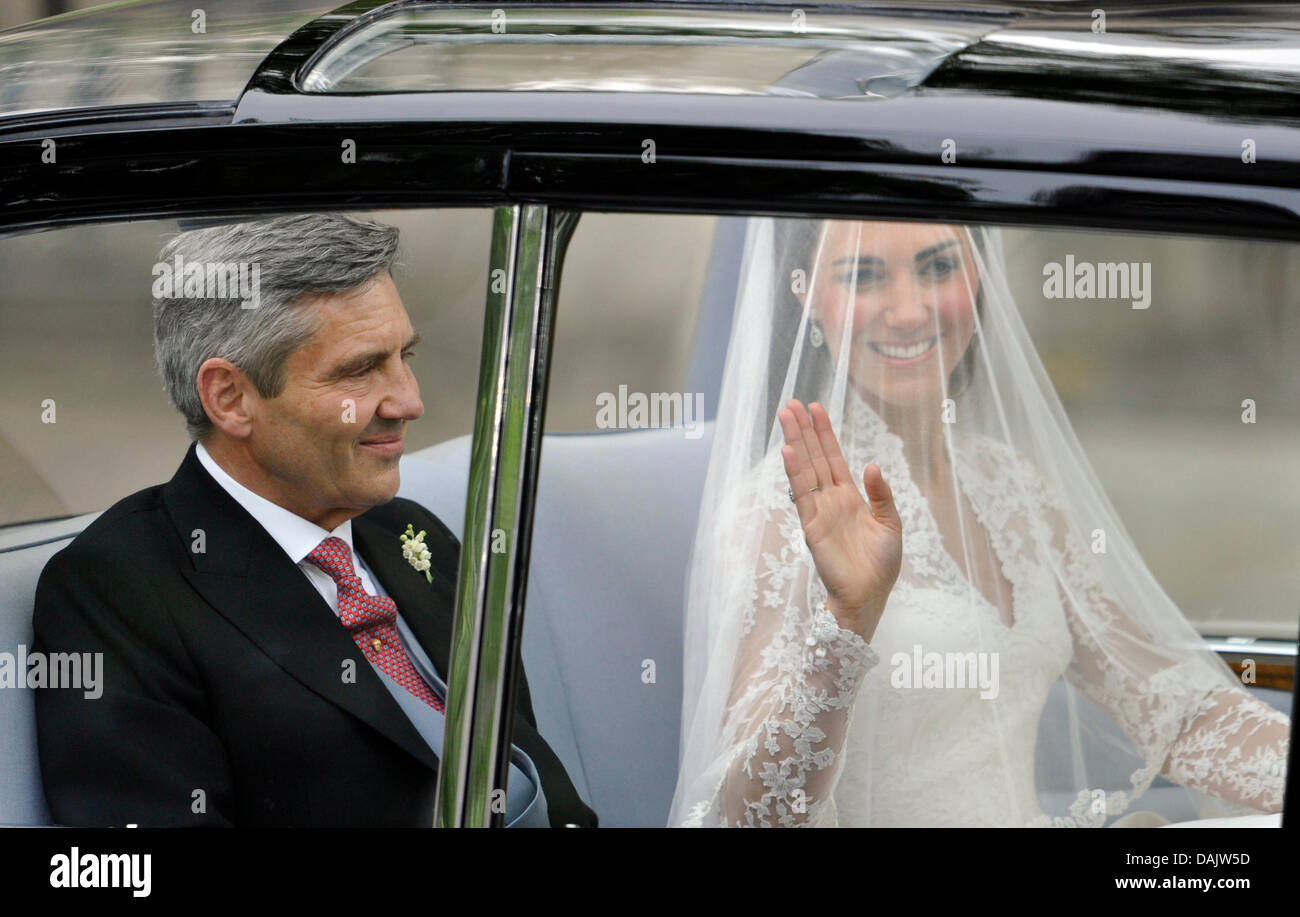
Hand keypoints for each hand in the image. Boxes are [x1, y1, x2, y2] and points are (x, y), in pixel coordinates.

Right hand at [778, 399, 902, 641]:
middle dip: (804, 430)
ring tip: (785, 416)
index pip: (833, 458)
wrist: (869, 596)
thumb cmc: (880, 566)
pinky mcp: (812, 526)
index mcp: (850, 496)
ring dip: (795, 442)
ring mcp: (819, 511)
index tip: (815, 408)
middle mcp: (830, 499)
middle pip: (814, 457)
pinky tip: (788, 452)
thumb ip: (881, 494)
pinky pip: (802, 495)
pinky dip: (795, 473)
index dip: (824, 433)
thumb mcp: (891, 524)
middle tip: (791, 403)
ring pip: (805, 469)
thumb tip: (870, 465)